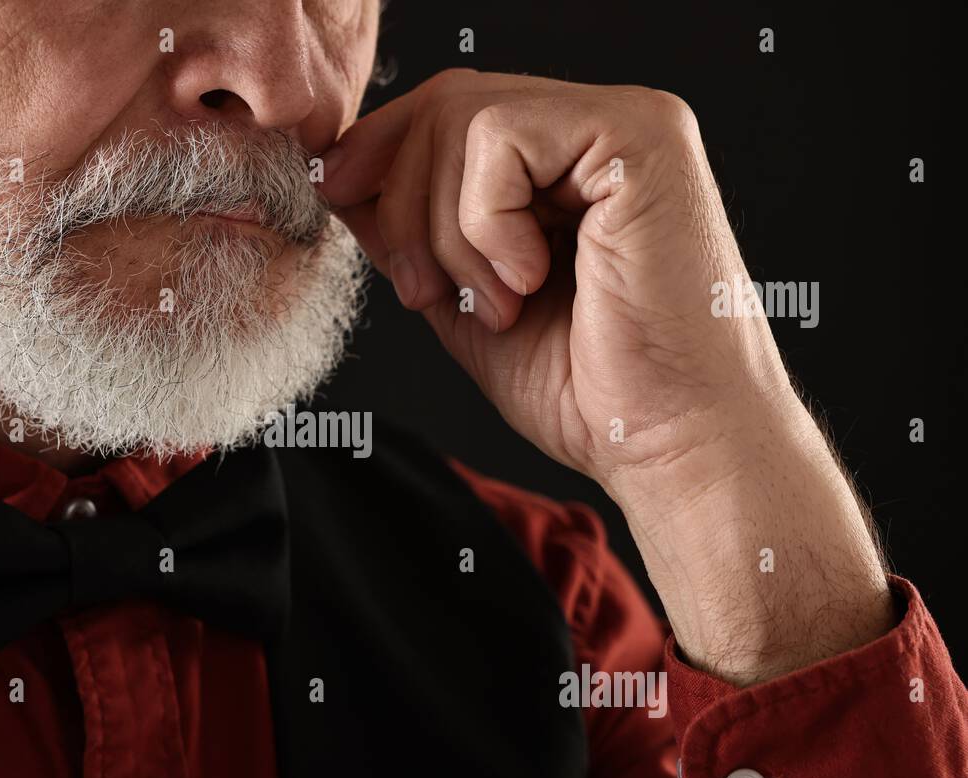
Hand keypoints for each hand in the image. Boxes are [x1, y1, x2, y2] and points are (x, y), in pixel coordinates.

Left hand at [319, 71, 893, 683]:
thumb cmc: (590, 392)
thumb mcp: (466, 302)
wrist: (666, 444)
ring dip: (447, 231)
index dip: (378, 151)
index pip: (448, 113)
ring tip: (498, 303)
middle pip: (445, 106)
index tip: (337, 200)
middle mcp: (598, 130)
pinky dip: (486, 222)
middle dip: (402, 203)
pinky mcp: (639, 137)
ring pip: (463, 119)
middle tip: (424, 292)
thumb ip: (414, 235)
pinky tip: (530, 278)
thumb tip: (345, 177)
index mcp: (565, 164)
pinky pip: (500, 138)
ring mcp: (625, 125)